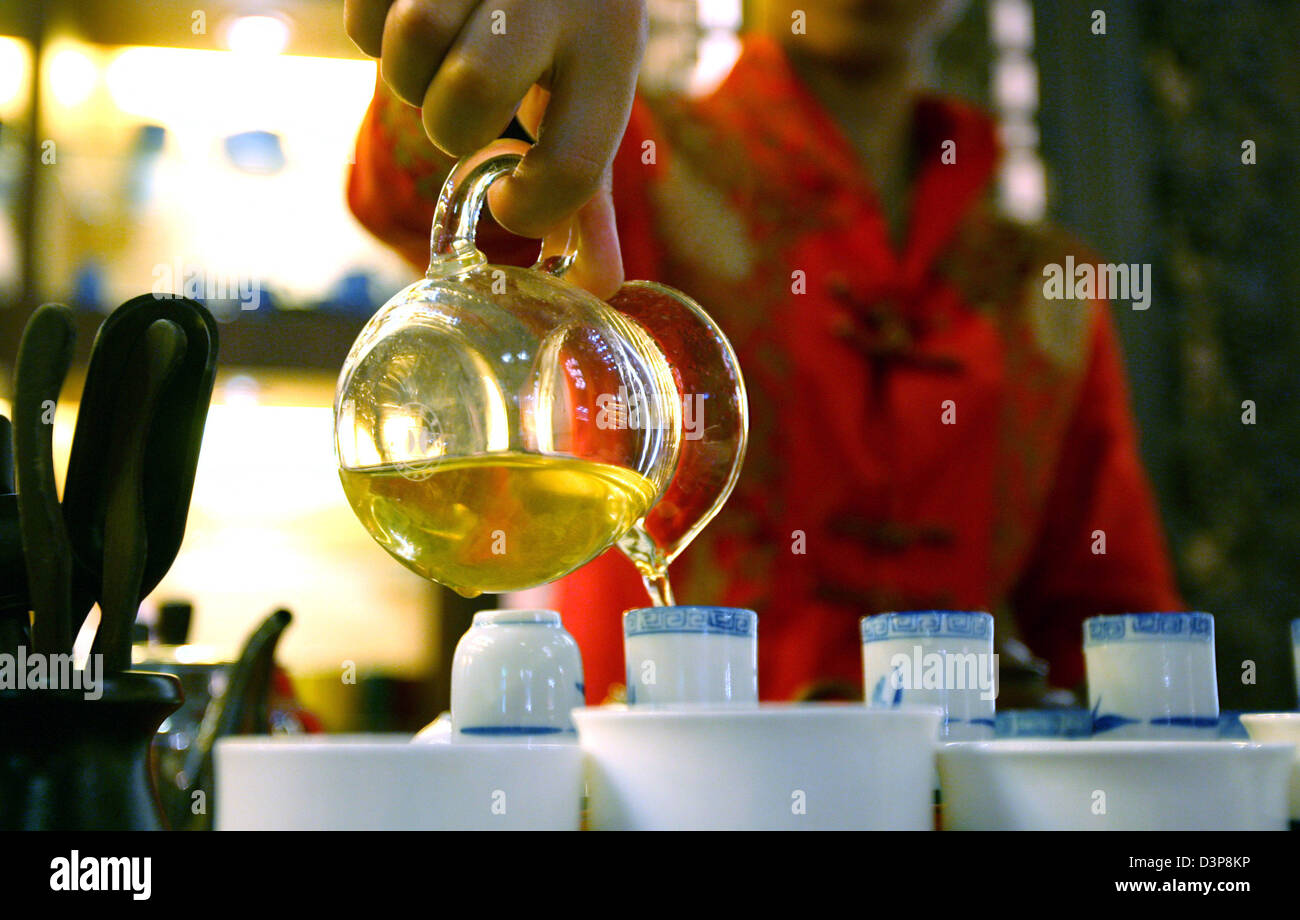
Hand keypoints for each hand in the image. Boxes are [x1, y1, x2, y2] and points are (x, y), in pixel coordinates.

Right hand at [345, 0, 646, 297]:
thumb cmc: (571, 15)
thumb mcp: (594, 84)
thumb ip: (585, 182)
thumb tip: (599, 285)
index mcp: (609, 49)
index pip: (571, 167)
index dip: (530, 207)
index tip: (509, 198)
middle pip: (469, 94)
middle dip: (452, 125)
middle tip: (464, 110)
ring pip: (409, 45)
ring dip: (408, 78)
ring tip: (438, 58)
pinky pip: (361, 17)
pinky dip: (370, 33)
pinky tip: (408, 14)